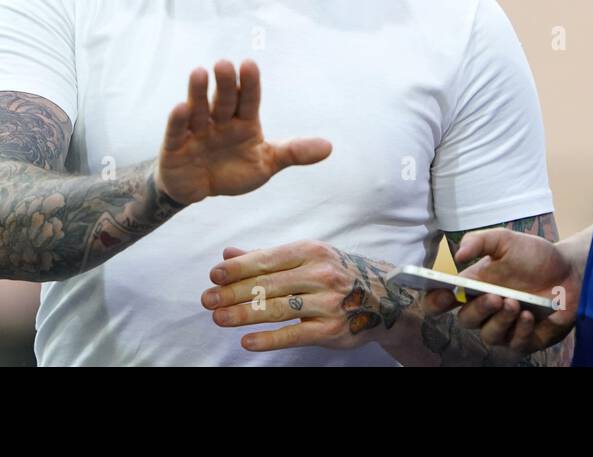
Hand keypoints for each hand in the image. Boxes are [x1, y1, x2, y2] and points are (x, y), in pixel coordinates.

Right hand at [156, 59, 331, 205]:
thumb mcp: (266, 164)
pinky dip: (178, 120)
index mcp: (244, 122)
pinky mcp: (175, 146)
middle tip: (225, 64)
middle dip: (226, 84)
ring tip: (200, 72)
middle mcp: (220, 121)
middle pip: (224, 100)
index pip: (249, 100)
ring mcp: (197, 132)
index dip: (250, 84)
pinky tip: (181, 106)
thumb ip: (293, 153)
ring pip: (199, 109)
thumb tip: (330, 147)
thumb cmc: (233, 170)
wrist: (198, 188)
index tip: (250, 64)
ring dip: (198, 92)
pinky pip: (176, 131)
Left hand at [200, 241, 411, 351]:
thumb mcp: (306, 257)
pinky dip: (269, 338)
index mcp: (312, 251)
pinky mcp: (330, 329)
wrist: (384, 298)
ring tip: (219, 318)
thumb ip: (266, 257)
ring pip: (278, 309)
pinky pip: (294, 334)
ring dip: (244, 315)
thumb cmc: (336, 273)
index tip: (214, 275)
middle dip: (234, 293)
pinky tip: (247, 341)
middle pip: (269, 285)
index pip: (268, 259)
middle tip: (208, 300)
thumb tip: (228, 255)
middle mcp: (320, 274)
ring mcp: (327, 302)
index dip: (239, 268)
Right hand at [422, 228, 578, 353]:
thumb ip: (480, 241)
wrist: (570, 270)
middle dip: (478, 309)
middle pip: (465, 320)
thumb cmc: (534, 257)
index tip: (442, 293)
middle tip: (495, 297)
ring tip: (515, 304)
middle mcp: (485, 311)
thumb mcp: (506, 240)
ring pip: (489, 336)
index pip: (443, 301)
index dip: (435, 301)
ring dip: (500, 321)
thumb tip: (457, 255)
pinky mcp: (525, 340)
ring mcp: (505, 328)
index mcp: (474, 287)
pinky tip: (529, 315)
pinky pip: (515, 344)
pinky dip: (520, 330)